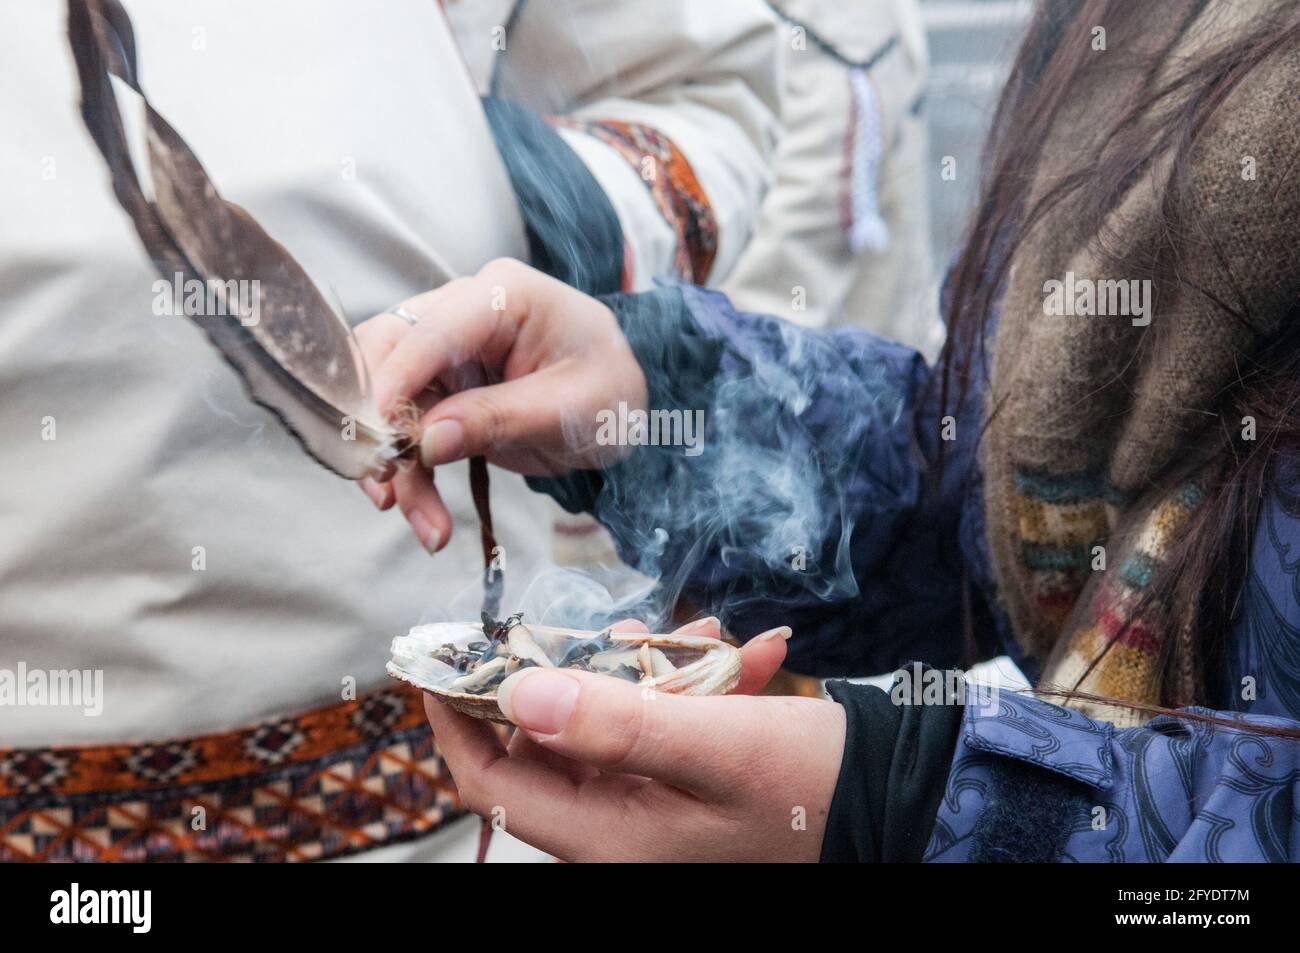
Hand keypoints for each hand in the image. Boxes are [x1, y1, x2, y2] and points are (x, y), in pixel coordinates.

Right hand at [354, 259, 646, 551]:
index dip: (396, 379)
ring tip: (425, 526)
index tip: (378, 431)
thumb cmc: (610, 389)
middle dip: (378, 421)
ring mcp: (445, 352)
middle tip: (383, 480)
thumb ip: (500, 418)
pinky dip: (410, 476)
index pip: (431, 330)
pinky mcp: (439, 390)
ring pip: (387, 401)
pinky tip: (426, 521)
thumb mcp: (570, 408)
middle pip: (387, 354)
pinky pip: (405, 431)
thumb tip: (427, 441)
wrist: (624, 407)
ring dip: (395, 466)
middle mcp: (461, 313)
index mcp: (502, 296)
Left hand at [424, 617, 845, 861]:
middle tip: (618, 629)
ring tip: (706, 637)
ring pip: (610, 725)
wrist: (900, 800)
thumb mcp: (718, 746)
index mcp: (611, 838)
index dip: (459, 719)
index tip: (442, 657)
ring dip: (650, 673)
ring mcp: (655, 811)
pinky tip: (752, 658)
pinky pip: (664, 728)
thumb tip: (518, 695)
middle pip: (552, 745)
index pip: (496, 783)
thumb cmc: (813, 784)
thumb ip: (616, 724)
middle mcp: (622, 832)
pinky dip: (694, 688)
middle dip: (578, 675)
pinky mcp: (687, 788)